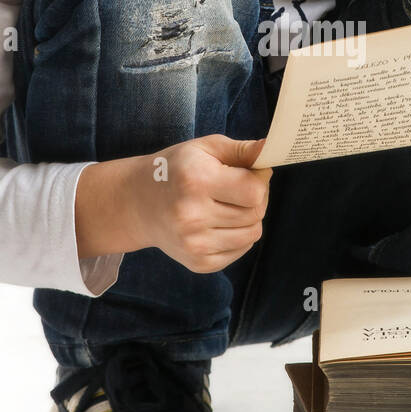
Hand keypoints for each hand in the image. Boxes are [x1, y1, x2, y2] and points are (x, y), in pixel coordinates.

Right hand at [127, 135, 272, 272]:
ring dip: (249, 218)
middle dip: (256, 198)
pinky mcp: (198, 263)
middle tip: (238, 188)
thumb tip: (272, 148)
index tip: (250, 173)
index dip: (259, 180)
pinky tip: (220, 222)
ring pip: (252, 234)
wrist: (138, 203)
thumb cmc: (177, 169)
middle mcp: (192, 216)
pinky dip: (238, 236)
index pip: (254, 192)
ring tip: (229, 205)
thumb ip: (241, 149)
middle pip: (256, 214)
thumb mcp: (205, 148)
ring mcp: (194, 244)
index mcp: (196, 181)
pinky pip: (241, 250)